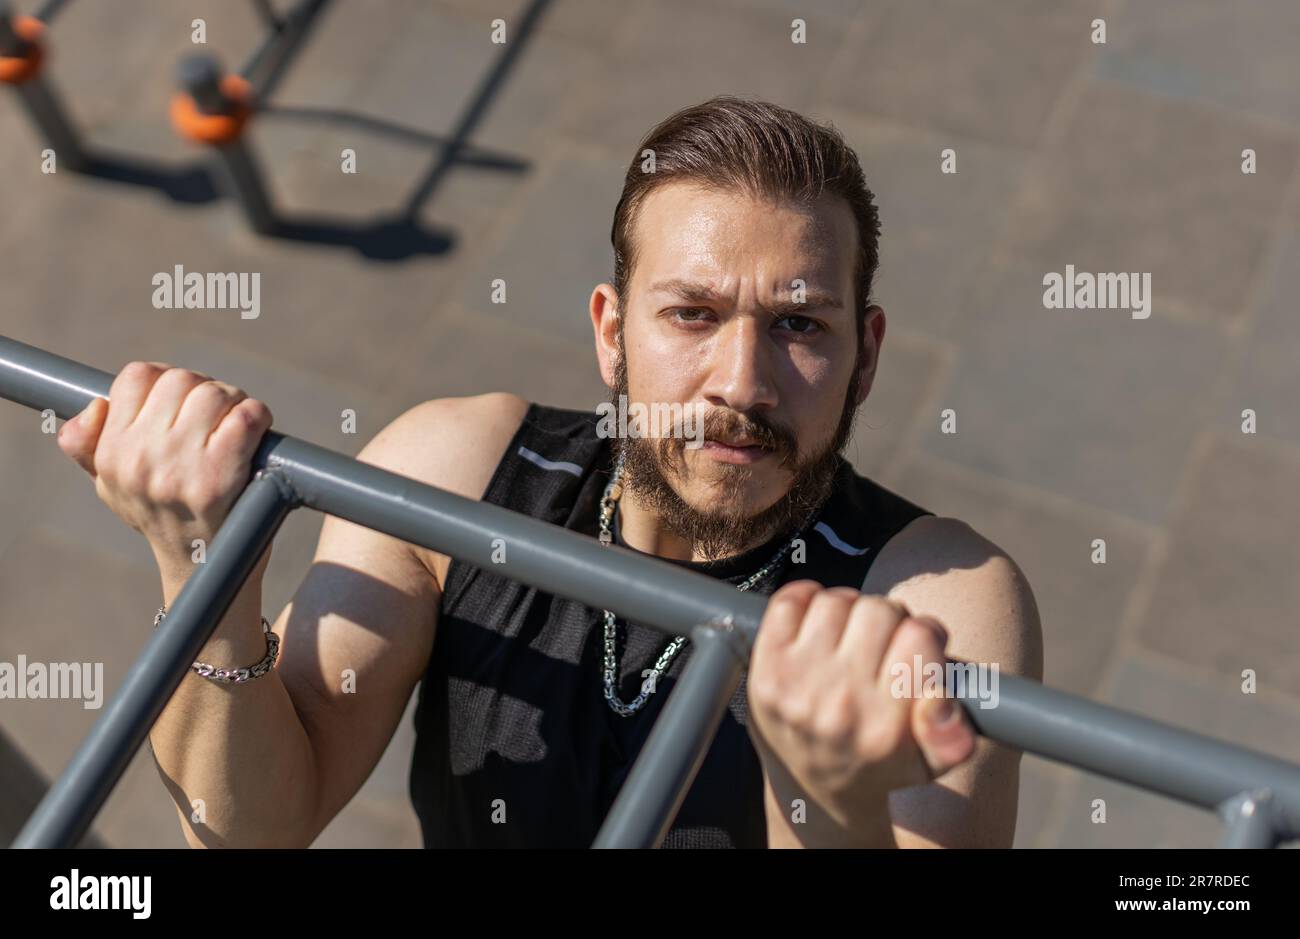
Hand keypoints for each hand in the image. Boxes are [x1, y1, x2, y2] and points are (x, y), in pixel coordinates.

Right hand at [56, 361, 274, 583]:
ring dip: (234, 401)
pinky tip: (255, 431)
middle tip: (217, 414)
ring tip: (236, 423)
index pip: (136, 377)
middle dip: (206, 389)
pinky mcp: (221, 479)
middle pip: (180, 380)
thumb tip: (93, 405)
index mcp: (111, 454)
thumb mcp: (111, 487)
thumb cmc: (162, 518)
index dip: (166, 381)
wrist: (201, 572)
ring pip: (213, 394)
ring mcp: (179, 469)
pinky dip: (257, 416)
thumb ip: (88, 445)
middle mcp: (139, 459)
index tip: (182, 403)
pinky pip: (245, 417)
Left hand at [747, 581, 976, 840]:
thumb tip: (941, 701)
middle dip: (889, 618)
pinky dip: (805, 600)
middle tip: (884, 640)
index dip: (926, 632)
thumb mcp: (929, 763)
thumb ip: (954, 737)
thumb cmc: (875, 762)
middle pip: (879, 610)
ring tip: (851, 636)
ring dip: (848, 611)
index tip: (920, 646)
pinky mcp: (765, 670)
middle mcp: (839, 704)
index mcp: (885, 728)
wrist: (810, 785)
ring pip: (836, 602)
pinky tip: (818, 624)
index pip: (920, 636)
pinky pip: (788, 603)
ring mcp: (797, 685)